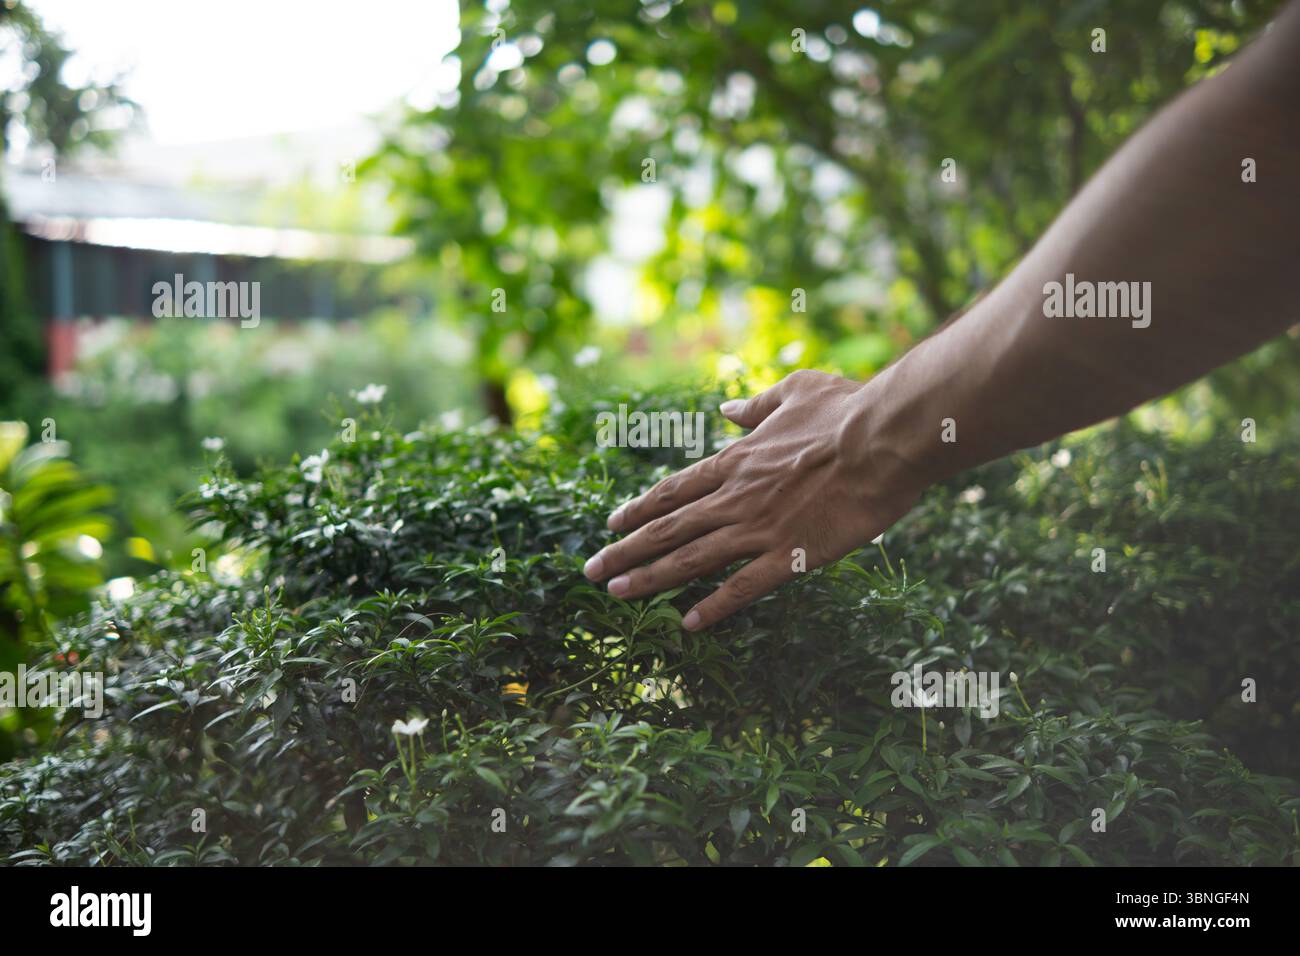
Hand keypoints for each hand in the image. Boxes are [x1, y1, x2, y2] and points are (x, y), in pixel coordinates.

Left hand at [582, 369, 924, 629]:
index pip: (674, 490)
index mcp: (736, 461)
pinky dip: (713, 607)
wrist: (883, 438)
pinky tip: (688, 624)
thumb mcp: (795, 390)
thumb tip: (726, 410)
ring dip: (650, 578)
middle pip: (668, 528)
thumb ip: (755, 405)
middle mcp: (736, 497)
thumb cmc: (846, 409)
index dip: (638, 509)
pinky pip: (743, 587)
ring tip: (616, 594)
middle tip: (591, 571)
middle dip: (625, 550)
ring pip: (691, 558)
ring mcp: (759, 529)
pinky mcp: (791, 555)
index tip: (611, 524)